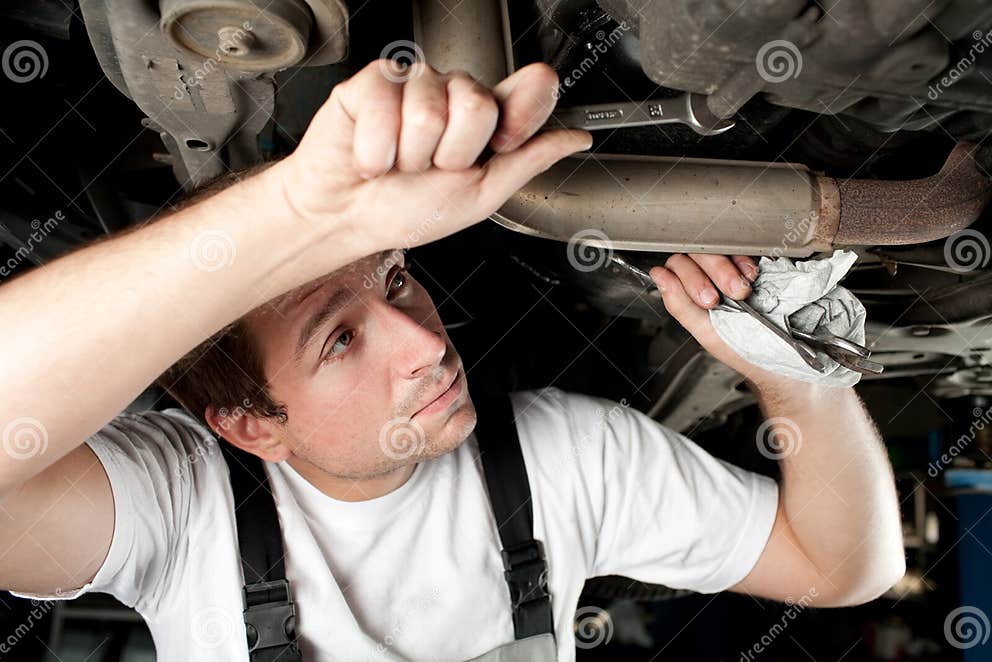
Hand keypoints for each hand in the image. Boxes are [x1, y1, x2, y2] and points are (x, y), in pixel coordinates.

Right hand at [272, 59, 591, 253]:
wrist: (346, 218)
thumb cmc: (406, 210)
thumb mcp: (481, 196)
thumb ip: (528, 160)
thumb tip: (576, 138)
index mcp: (487, 122)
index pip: (529, 90)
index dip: (523, 112)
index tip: (505, 141)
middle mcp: (454, 95)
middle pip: (476, 106)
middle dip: (449, 154)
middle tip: (428, 169)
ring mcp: (417, 84)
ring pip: (429, 111)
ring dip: (408, 156)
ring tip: (397, 164)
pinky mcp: (377, 81)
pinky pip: (387, 104)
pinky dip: (376, 148)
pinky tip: (372, 155)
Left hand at [650, 253, 786, 384]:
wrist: (786, 359)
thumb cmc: (745, 350)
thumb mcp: (707, 332)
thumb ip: (680, 304)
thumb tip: (659, 274)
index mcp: (694, 294)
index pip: (678, 266)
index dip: (689, 278)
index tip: (708, 300)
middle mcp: (710, 279)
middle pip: (697, 253)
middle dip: (711, 273)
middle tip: (726, 297)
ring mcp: (731, 269)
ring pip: (716, 248)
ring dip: (727, 268)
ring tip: (742, 291)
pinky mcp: (752, 265)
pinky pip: (743, 249)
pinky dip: (746, 262)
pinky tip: (751, 278)